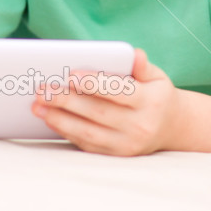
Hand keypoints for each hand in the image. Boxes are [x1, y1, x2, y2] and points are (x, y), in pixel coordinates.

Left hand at [31, 48, 180, 155]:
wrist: (172, 128)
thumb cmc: (156, 95)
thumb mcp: (157, 77)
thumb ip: (142, 66)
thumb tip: (135, 54)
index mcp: (150, 102)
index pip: (119, 92)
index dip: (94, 83)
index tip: (71, 75)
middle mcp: (140, 126)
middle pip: (98, 112)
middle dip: (67, 100)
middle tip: (42, 89)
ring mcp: (127, 144)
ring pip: (88, 132)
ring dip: (60, 119)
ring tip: (38, 106)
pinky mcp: (116, 155)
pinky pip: (87, 144)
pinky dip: (66, 131)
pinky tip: (50, 118)